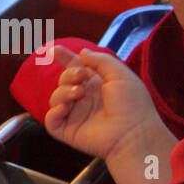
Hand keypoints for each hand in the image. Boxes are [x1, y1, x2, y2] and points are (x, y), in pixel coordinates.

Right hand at [44, 46, 162, 160]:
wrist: (133, 133)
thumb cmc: (133, 105)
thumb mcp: (121, 75)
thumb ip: (101, 61)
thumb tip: (82, 53)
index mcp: (97, 84)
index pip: (76, 68)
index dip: (64, 58)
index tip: (54, 49)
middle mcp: (85, 98)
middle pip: (63, 80)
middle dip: (68, 75)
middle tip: (81, 77)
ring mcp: (76, 115)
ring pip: (55, 98)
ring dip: (63, 92)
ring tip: (78, 94)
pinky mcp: (68, 131)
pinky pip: (51, 120)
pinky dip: (53, 113)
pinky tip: (64, 109)